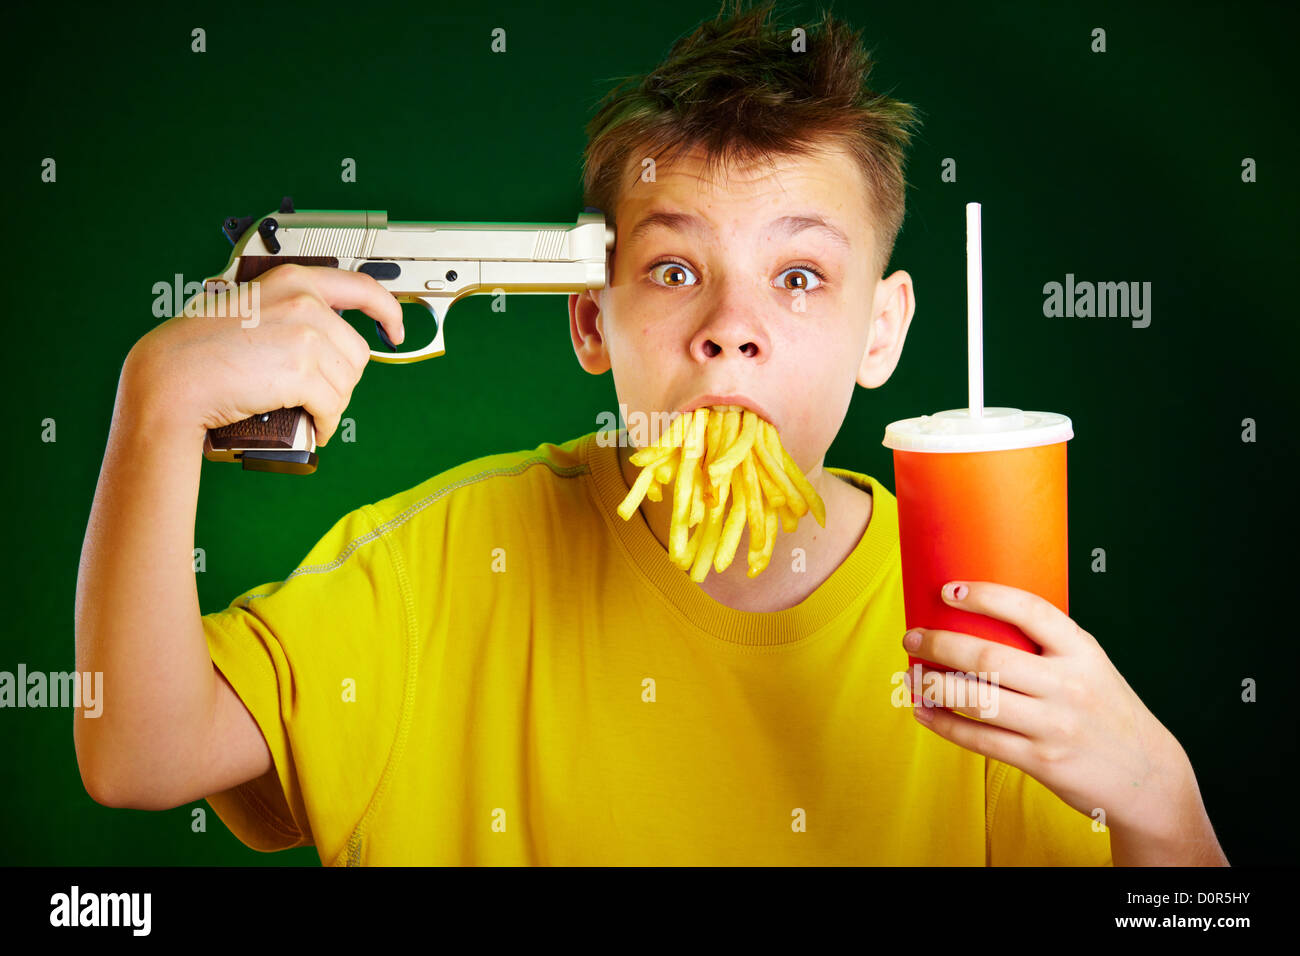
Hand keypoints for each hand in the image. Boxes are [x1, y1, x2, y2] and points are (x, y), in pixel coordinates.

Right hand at [123, 264, 404, 444]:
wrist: (172, 377)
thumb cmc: (200, 348)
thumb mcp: (250, 307)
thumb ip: (288, 310)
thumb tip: (322, 335)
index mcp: (294, 281)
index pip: (362, 288)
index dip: (388, 311)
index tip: (395, 329)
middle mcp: (306, 303)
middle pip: (357, 352)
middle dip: (341, 379)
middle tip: (312, 392)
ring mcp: (305, 336)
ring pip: (347, 383)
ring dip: (331, 403)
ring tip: (304, 408)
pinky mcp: (301, 372)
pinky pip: (333, 407)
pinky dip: (326, 423)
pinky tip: (313, 425)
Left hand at [901, 580, 1203, 847]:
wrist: (1148, 777)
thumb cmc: (1106, 712)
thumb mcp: (1091, 667)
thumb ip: (1049, 646)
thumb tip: (979, 620)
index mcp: (1082, 651)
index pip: (1029, 611)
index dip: (985, 596)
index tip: (948, 590)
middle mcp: (1069, 685)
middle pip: (988, 657)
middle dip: (940, 643)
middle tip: (912, 637)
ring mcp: (1054, 725)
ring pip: (976, 699)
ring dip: (932, 684)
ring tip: (910, 675)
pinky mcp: (1041, 761)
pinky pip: (979, 739)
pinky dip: (943, 724)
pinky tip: (923, 712)